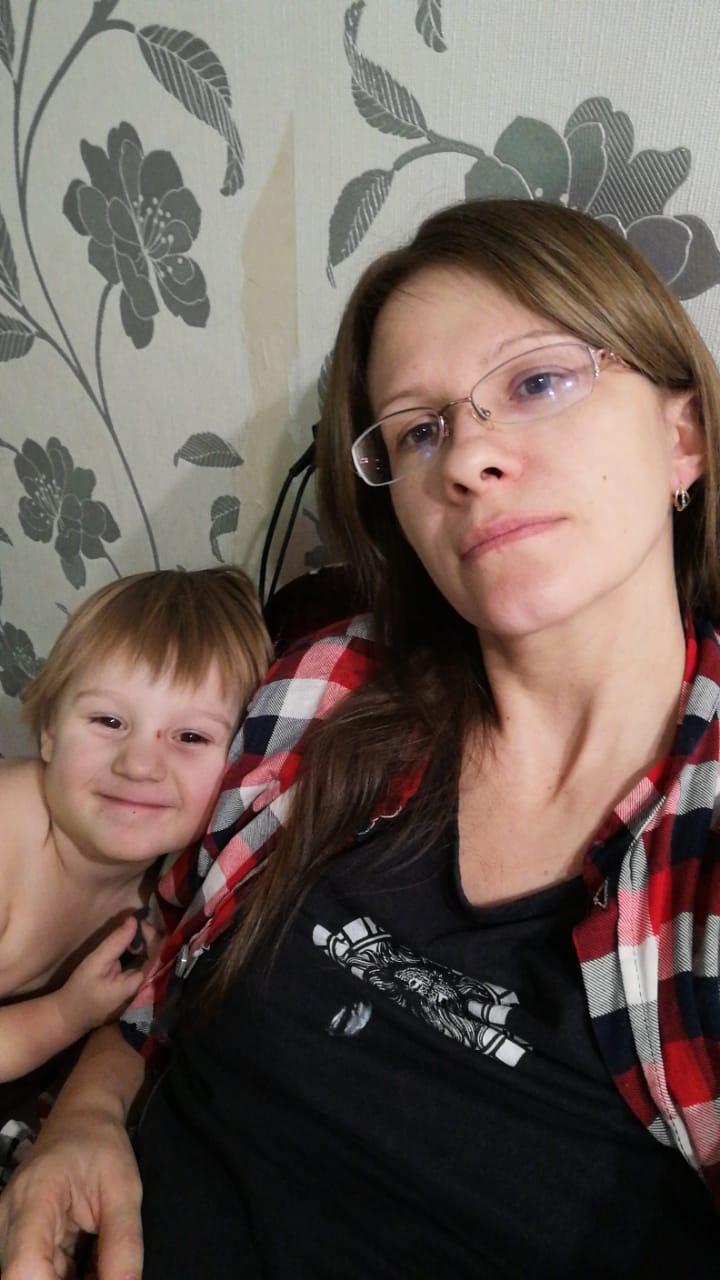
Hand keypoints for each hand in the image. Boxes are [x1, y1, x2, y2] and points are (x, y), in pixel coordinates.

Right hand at [0, 1107, 141, 1278]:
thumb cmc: (103, 1149)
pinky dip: (67, 1278)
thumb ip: (123, 1244)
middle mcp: (9, 1221)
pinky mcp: (16, 1242)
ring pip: (30, 1279)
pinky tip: (92, 1267)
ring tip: (102, 1263)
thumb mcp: (124, 1192)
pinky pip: (36, 1273)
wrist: (81, 1123)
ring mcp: (8, 1233)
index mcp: (34, 1200)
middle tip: (108, 1272)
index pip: (24, 1269)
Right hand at [57, 916, 157, 1040]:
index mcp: (137, 984)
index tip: (139, 921)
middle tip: (138, 923)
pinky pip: (142, 967)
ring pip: (151, 962)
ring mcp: (139, 990)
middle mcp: (143, 988)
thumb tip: (133, 920)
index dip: (151, 935)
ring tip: (138, 928)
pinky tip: (134, 944)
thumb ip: (116, 942)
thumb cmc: (80, 990)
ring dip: (146, 944)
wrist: (70, 1017)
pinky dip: (141, 953)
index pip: (156, 955)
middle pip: (157, 958)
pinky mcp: (132, 989)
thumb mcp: (95, 962)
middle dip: (150, 938)